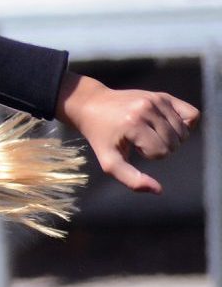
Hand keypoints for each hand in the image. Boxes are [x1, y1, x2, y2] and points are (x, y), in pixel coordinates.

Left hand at [58, 72, 199, 193]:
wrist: (94, 105)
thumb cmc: (101, 137)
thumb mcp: (109, 162)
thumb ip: (131, 179)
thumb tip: (158, 191)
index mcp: (134, 124)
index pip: (161, 152)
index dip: (149, 155)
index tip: (134, 147)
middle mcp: (147, 109)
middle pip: (175, 143)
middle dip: (161, 148)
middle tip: (141, 141)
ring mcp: (157, 100)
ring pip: (184, 131)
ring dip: (171, 138)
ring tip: (150, 133)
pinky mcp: (164, 95)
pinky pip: (192, 115)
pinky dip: (185, 125)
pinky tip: (166, 126)